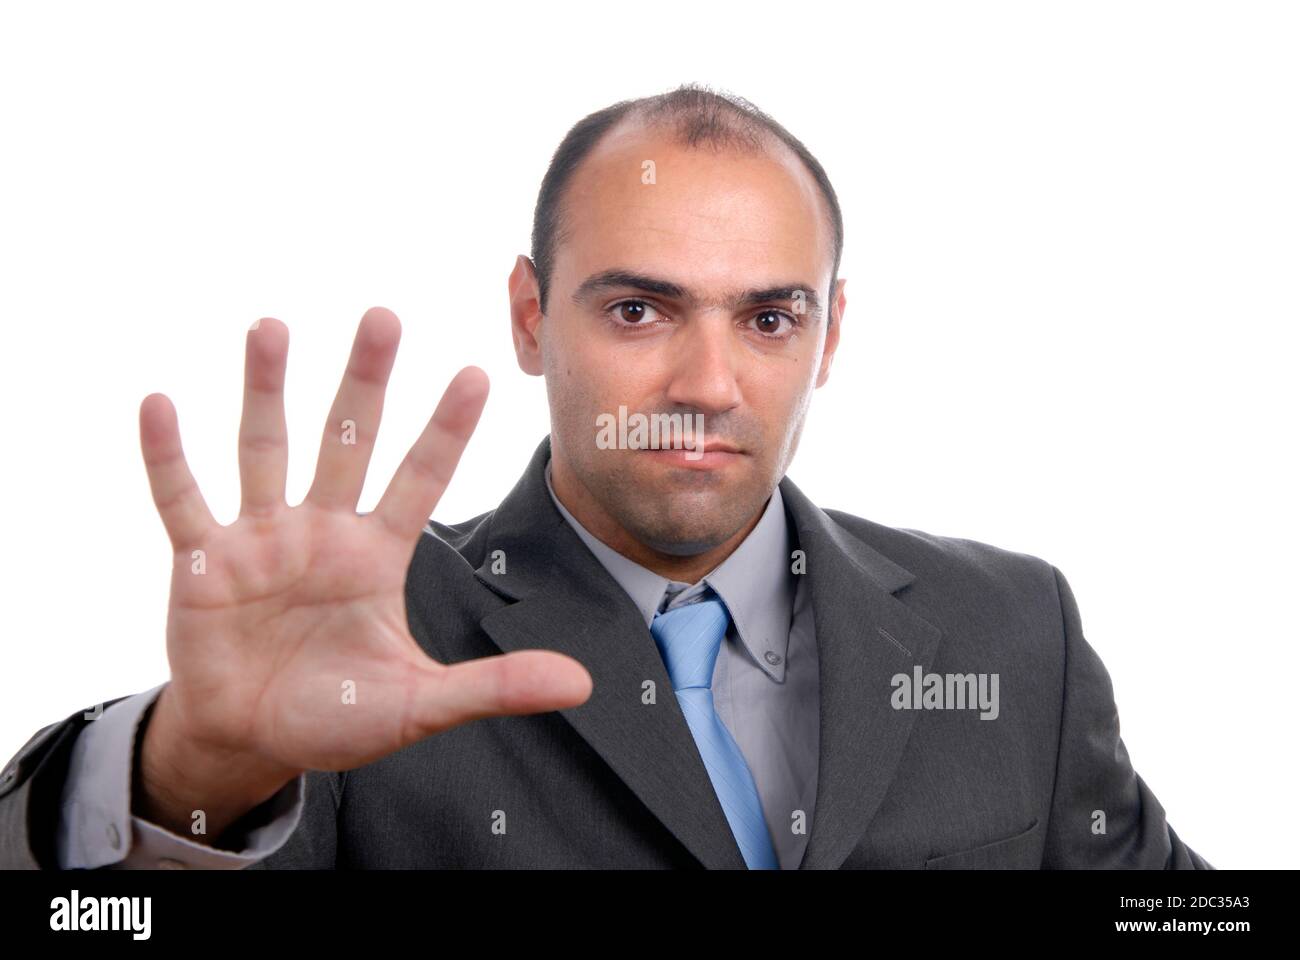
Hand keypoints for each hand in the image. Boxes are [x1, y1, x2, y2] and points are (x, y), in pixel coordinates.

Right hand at [135, 307, 590, 833]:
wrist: (253, 739)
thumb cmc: (336, 714)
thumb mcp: (419, 704)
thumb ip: (492, 686)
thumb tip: (581, 684)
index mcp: (377, 554)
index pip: (421, 478)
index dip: (446, 431)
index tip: (475, 373)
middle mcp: (323, 530)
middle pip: (347, 439)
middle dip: (366, 380)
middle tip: (384, 316)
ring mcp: (261, 539)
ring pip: (266, 448)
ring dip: (266, 390)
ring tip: (271, 328)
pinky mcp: (202, 561)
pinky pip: (184, 501)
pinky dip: (170, 457)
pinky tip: (160, 404)